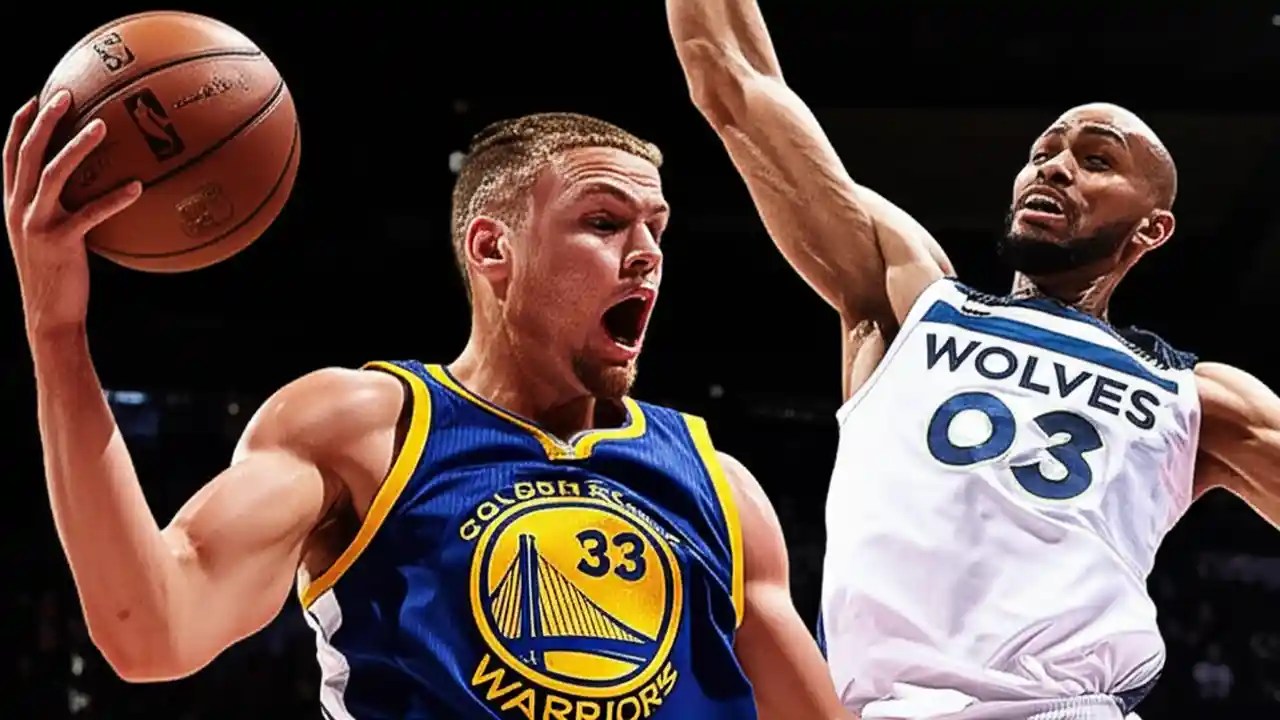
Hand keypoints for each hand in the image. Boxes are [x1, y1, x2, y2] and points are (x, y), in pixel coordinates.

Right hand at [4, 91, 140, 339]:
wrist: (48, 315)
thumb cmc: (57, 275)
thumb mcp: (48, 236)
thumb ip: (59, 209)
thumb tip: (93, 186)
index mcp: (13, 204)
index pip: (9, 154)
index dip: (20, 124)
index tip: (36, 96)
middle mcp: (18, 208)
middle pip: (26, 153)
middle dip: (43, 120)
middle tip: (65, 94)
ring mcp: (35, 224)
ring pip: (52, 174)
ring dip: (76, 147)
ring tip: (101, 125)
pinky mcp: (59, 243)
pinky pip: (90, 214)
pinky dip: (113, 199)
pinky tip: (137, 187)